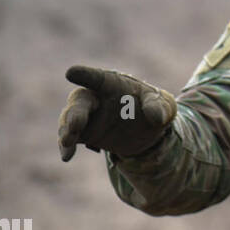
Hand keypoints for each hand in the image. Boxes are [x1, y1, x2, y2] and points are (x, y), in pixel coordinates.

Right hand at [58, 65, 176, 161]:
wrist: (146, 129)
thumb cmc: (153, 106)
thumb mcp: (163, 104)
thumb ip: (159, 107)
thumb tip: (156, 117)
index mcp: (112, 85)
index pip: (97, 78)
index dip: (85, 75)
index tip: (70, 72)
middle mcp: (95, 98)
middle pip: (80, 101)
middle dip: (75, 112)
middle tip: (75, 124)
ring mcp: (86, 116)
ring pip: (69, 120)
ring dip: (67, 130)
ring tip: (68, 142)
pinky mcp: (83, 133)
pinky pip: (70, 138)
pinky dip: (66, 146)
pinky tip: (67, 156)